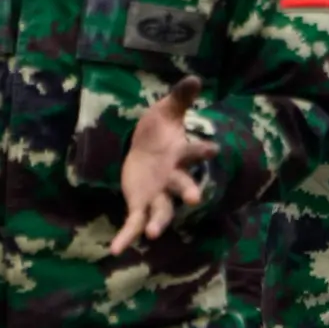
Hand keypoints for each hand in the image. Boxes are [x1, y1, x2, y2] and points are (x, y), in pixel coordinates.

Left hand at [109, 76, 217, 254]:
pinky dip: (126, 237)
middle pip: (183, 187)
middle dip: (189, 191)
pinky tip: (115, 250)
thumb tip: (194, 77)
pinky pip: (134, 223)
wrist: (141, 149)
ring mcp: (158, 195)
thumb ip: (180, 98)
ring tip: (153, 235)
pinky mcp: (140, 205)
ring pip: (162, 211)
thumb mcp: (165, 111)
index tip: (213, 150)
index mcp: (181, 155)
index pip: (195, 152)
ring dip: (159, 222)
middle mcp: (173, 179)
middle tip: (195, 199)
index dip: (204, 150)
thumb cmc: (158, 131)